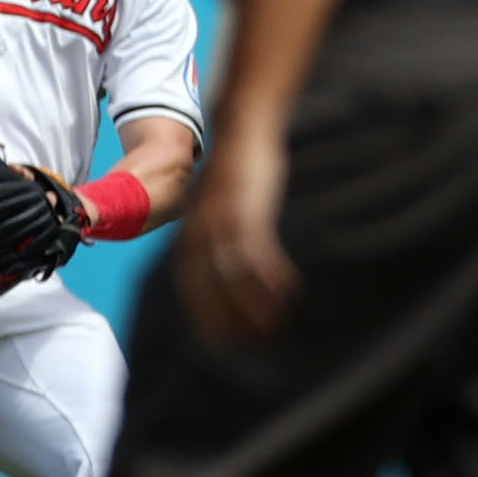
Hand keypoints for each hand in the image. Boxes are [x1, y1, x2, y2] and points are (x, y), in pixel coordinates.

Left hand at [172, 126, 296, 344]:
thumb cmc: (237, 173)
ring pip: (232, 272)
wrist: (243, 129)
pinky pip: (257, 249)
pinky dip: (269, 274)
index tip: (214, 340)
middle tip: (241, 347)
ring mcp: (224, 219)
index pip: (190, 282)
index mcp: (193, 230)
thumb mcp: (221, 205)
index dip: (202, 312)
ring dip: (251, 303)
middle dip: (222, 317)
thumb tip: (229, 264)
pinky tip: (287, 291)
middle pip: (207, 284)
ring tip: (271, 328)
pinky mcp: (248, 208)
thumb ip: (220, 234)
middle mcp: (201, 229)